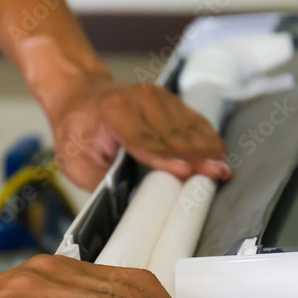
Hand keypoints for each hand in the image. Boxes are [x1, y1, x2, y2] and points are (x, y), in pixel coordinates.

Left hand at [46, 78, 230, 190]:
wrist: (80, 94)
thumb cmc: (77, 129)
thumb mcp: (74, 161)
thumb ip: (98, 181)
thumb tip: (121, 203)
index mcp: (113, 113)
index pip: (142, 138)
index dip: (164, 156)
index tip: (184, 171)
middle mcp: (139, 100)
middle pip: (172, 134)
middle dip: (197, 155)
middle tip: (217, 175)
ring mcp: (156, 98)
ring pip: (188, 126)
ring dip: (208, 148)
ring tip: (224, 168)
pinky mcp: (169, 100)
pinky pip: (192, 120)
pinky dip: (207, 137)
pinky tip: (219, 152)